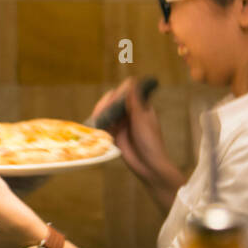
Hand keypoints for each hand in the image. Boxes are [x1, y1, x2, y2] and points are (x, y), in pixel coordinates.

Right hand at [91, 78, 181, 196]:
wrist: (148, 166)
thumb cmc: (150, 142)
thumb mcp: (142, 120)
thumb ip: (135, 102)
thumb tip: (132, 81)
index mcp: (141, 107)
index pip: (127, 92)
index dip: (120, 93)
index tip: (116, 98)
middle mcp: (131, 113)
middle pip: (114, 101)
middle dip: (107, 103)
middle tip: (103, 109)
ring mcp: (122, 124)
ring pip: (107, 112)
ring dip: (101, 112)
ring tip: (98, 116)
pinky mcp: (114, 134)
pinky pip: (104, 125)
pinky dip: (99, 122)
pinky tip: (96, 122)